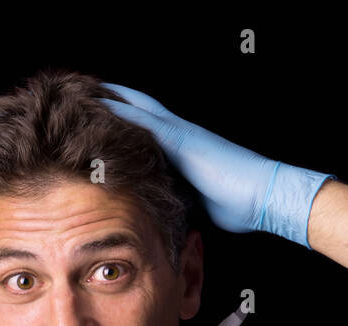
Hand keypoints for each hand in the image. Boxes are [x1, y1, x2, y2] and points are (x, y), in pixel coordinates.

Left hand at [98, 82, 333, 248]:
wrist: (265, 195)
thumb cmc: (241, 204)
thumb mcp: (200, 203)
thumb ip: (181, 198)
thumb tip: (166, 210)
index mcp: (186, 151)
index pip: (148, 131)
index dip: (125, 123)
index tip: (100, 122)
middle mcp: (182, 136)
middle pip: (140, 110)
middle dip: (114, 103)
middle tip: (85, 96)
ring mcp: (182, 134)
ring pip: (138, 109)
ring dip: (111, 100)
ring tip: (83, 93)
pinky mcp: (182, 139)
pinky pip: (144, 120)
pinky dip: (121, 112)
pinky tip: (99, 106)